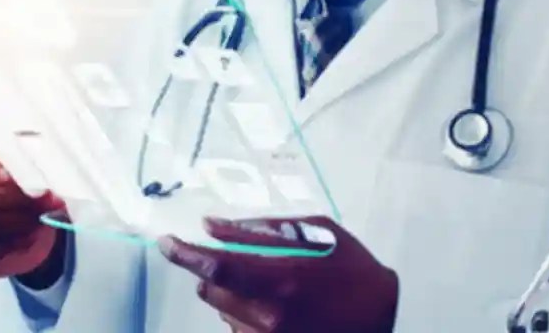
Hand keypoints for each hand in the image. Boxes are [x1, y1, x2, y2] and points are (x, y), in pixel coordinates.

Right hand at [0, 152, 66, 282]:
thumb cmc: (13, 188)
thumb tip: (38, 186)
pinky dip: (10, 245)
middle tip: (37, 197)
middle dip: (9, 196)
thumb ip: (22, 173)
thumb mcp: (17, 173)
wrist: (22, 225)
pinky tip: (28, 238)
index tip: (8, 176)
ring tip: (37, 216)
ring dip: (15, 220)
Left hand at [159, 216, 398, 332]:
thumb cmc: (351, 269)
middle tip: (236, 259)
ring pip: (223, 312)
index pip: (214, 267)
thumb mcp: (316, 233)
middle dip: (212, 271)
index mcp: (281, 277)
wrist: (384, 320)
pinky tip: (276, 307)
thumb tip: (213, 226)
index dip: (183, 254)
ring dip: (231, 294)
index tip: (165, 242)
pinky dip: (244, 315)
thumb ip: (262, 230)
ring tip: (269, 285)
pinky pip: (238, 331)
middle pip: (211, 291)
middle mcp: (269, 315)